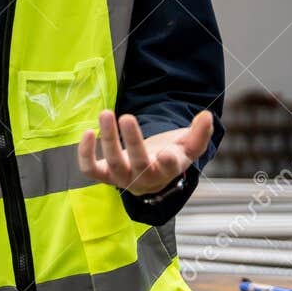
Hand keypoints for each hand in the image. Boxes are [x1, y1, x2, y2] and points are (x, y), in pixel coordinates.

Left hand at [78, 109, 212, 195]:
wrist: (150, 175)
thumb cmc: (170, 156)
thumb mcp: (188, 146)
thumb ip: (199, 133)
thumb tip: (207, 116)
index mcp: (168, 169)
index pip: (170, 167)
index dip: (169, 161)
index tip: (167, 152)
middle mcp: (144, 177)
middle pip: (138, 162)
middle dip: (132, 140)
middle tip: (127, 117)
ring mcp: (122, 177)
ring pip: (113, 162)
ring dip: (107, 138)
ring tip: (106, 113)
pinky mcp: (104, 174)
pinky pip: (90, 169)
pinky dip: (84, 153)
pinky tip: (87, 131)